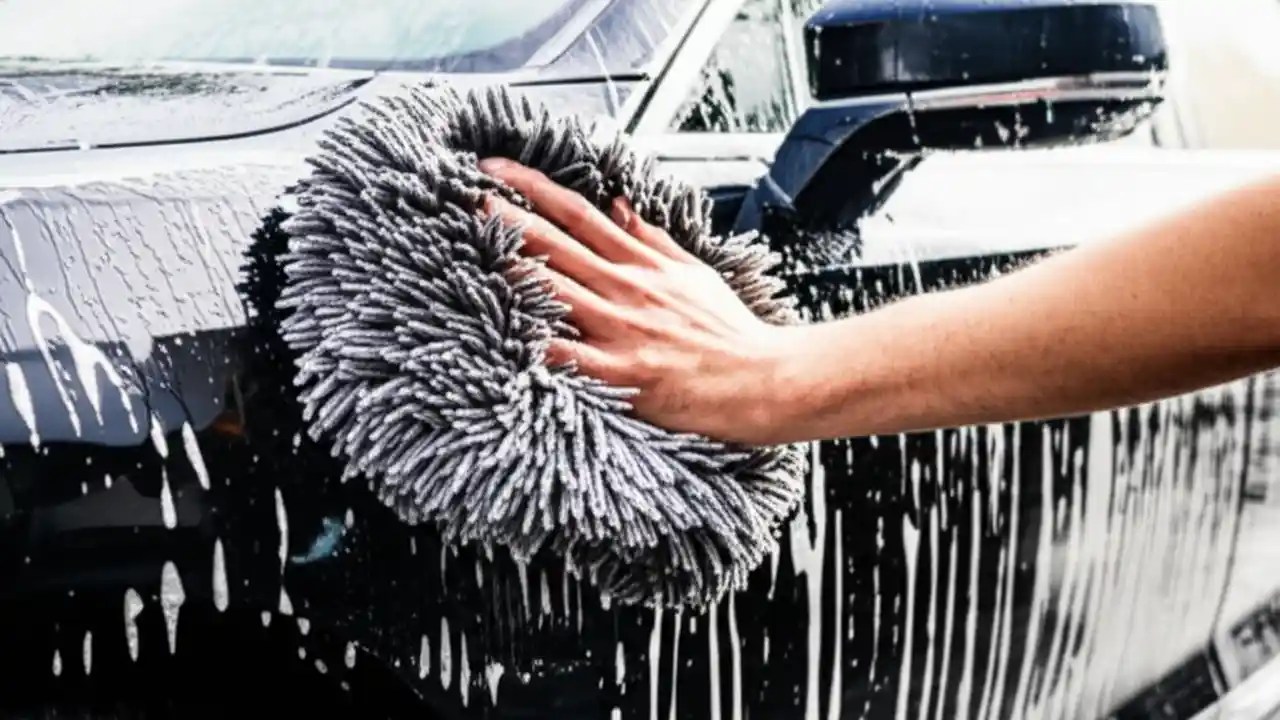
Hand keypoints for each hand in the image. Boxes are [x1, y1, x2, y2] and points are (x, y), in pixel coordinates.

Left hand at [478, 157, 792, 444]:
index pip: (577, 212)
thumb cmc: (730, 333)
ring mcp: (621, 330)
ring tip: (472, 246)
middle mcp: (626, 289)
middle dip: (507, 216)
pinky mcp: (622, 373)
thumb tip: (618, 208)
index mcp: (641, 263)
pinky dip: (534, 343)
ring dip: (511, 266)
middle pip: (556, 243)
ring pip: (554, 289)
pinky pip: (568, 356)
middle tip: (467, 196)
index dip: (532, 187)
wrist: (763, 379)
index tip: (496, 171)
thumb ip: (651, 239)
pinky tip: (500, 332)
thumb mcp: (694, 273)